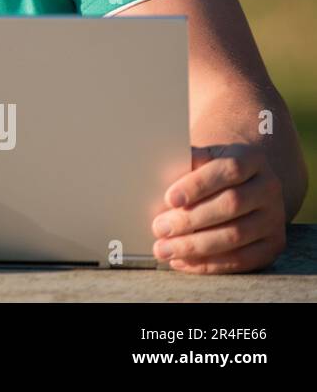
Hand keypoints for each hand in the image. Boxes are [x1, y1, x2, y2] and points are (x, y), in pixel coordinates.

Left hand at [151, 142, 286, 272]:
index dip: (198, 185)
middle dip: (190, 220)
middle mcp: (268, 188)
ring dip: (195, 246)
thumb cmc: (208, 170)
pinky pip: (242, 260)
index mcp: (251, 159)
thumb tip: (150, 177)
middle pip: (231, 205)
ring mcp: (274, 218)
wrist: (241, 183)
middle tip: (159, 228)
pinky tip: (183, 262)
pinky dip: (209, 264)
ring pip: (236, 236)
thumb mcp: (200, 159)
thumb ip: (182, 165)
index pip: (228, 170)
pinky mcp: (273, 244)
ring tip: (164, 249)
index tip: (170, 199)